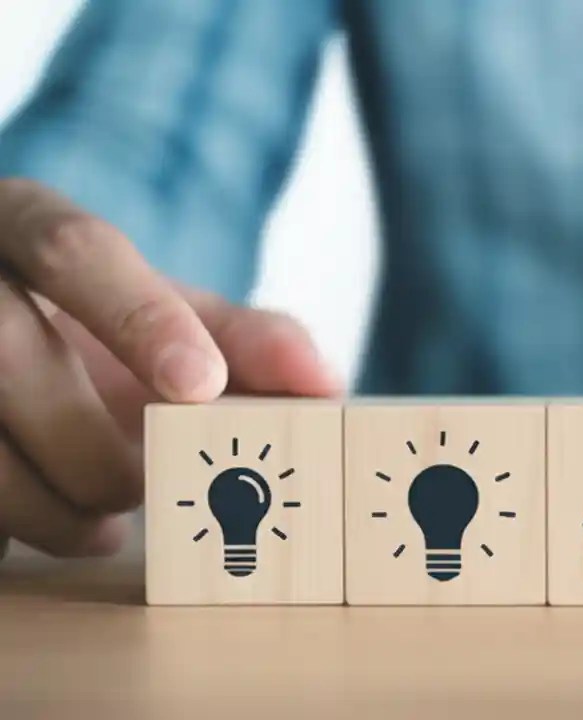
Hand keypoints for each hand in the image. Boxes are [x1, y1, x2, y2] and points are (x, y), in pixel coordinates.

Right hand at [0, 179, 340, 558]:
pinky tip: (42, 534)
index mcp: (23, 220)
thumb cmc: (84, 326)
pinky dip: (3, 525)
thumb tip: (324, 384)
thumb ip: (243, 341)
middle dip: (86, 442)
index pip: (73, 251)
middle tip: (144, 489)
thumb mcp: (164, 318)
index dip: (138, 318)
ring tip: (101, 528)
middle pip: (3, 350)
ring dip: (41, 501)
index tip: (201, 385)